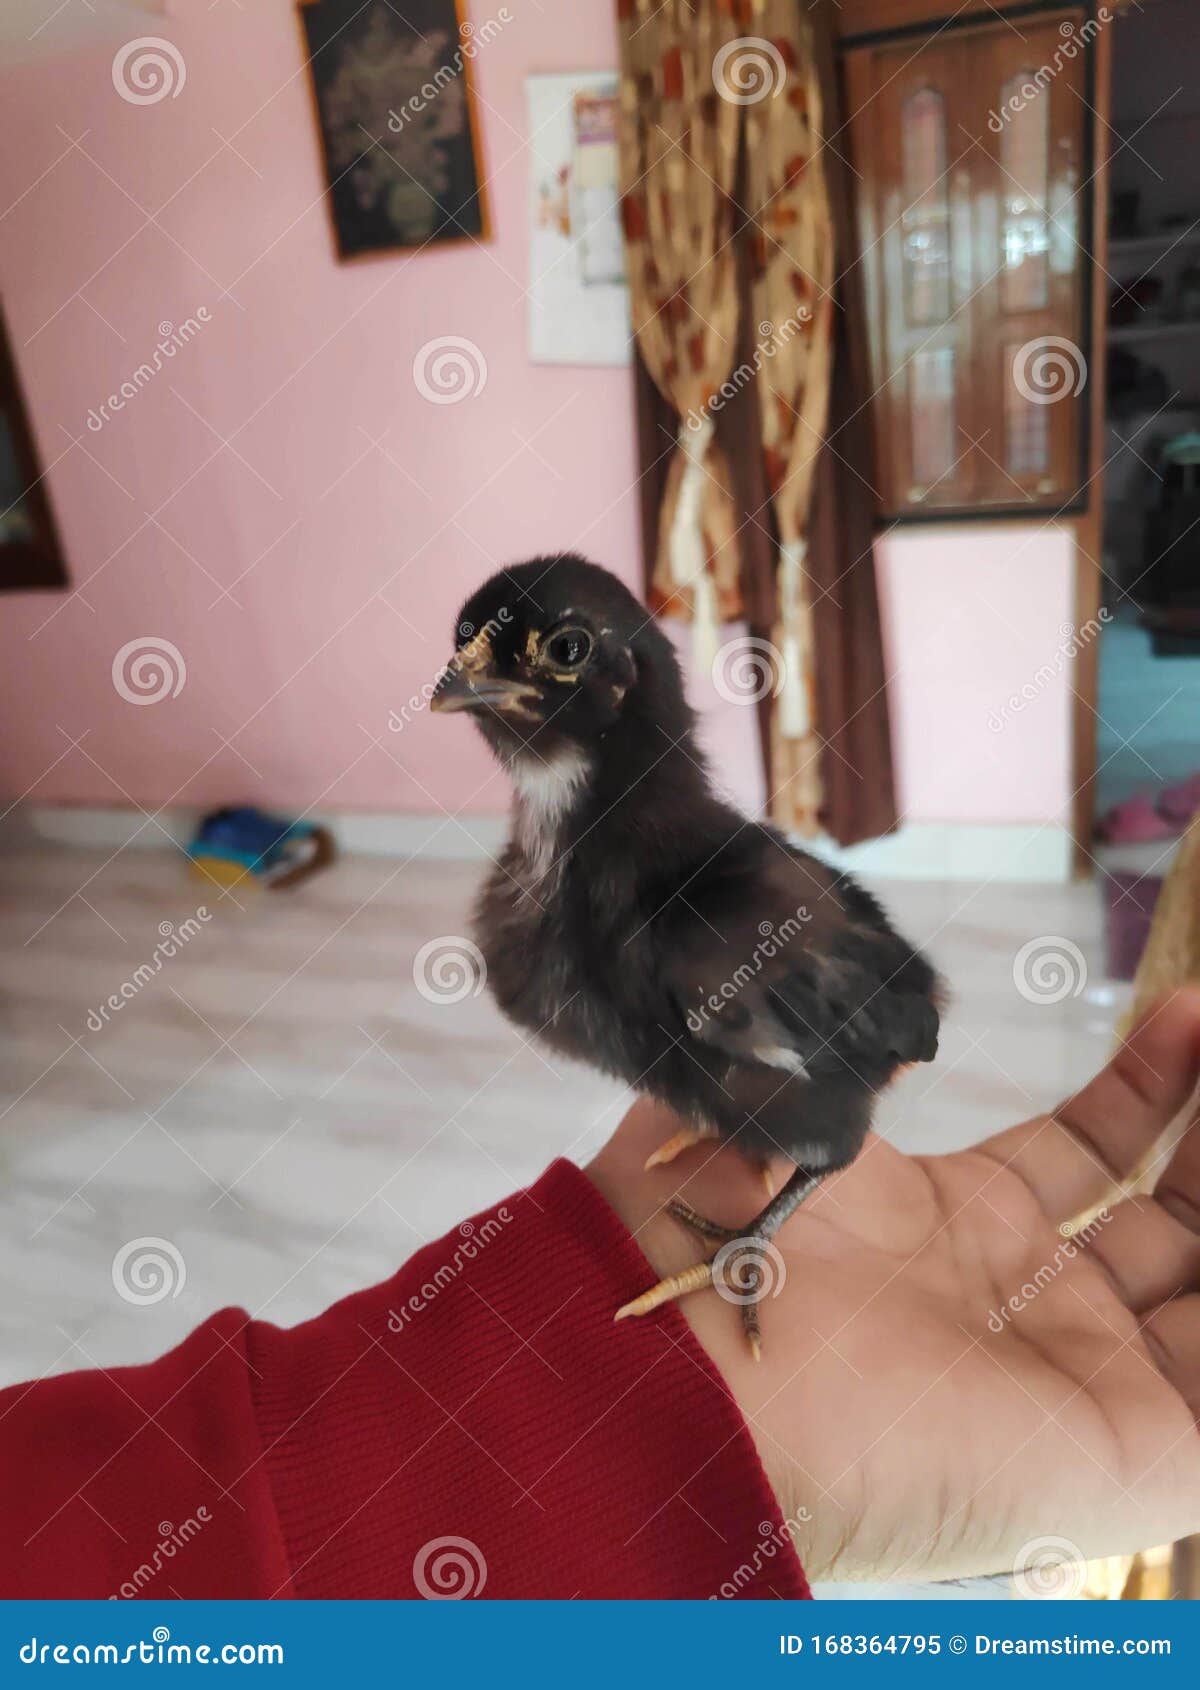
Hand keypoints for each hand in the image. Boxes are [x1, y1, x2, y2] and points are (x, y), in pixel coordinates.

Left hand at [588, 989, 1199, 1585]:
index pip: (1088, 1153)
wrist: (704, 1372)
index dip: (1147, 1087)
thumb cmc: (722, 1240)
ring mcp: (1091, 1380)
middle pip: (1174, 1217)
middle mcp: (1034, 1304)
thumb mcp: (789, 1114)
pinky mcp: (1139, 1457)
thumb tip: (906, 1017)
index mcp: (958, 1230)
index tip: (1189, 1008)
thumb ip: (854, 1060)